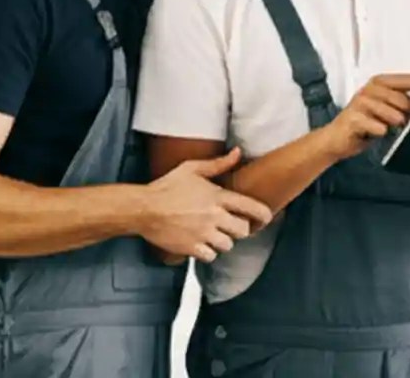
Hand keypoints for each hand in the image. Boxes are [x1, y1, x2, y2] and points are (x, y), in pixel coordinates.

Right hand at [140, 147, 274, 262]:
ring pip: (228, 245)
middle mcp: (214, 216)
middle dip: (238, 229)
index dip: (264, 215)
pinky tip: (200, 243)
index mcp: (217, 196)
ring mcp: (204, 233)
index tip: (265, 219)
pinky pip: (211, 256)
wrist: (144, 208)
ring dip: (222, 241)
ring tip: (212, 233)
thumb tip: (238, 153)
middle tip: (229, 225)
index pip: (252, 208)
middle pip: (243, 230)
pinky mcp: (192, 248)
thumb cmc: (167, 186)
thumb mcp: (192, 168)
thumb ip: (218, 163)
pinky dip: (208, 252)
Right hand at [325, 74, 409, 158]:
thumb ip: (405, 103)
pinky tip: (378, 132)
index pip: (407, 79)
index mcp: (379, 82)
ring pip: (392, 113)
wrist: (337, 139)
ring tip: (388, 127)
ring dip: (394, 123)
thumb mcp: (388, 110)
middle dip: (406, 113)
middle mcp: (369, 89)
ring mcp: (359, 102)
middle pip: (402, 99)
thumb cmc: (365, 123)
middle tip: (401, 121)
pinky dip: (381, 131)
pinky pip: (378, 126)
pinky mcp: (352, 118)